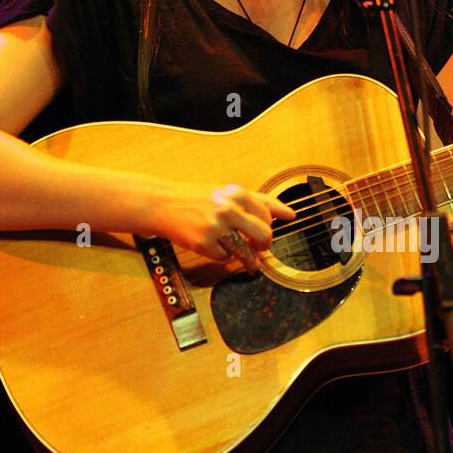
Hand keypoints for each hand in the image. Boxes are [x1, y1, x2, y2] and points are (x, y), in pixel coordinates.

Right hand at [150, 181, 296, 262]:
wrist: (162, 203)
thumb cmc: (196, 198)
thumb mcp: (226, 193)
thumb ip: (259, 201)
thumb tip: (290, 214)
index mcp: (237, 193)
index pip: (268, 212)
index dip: (270, 226)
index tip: (268, 234)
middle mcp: (229, 208)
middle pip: (264, 234)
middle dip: (264, 245)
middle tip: (259, 248)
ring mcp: (216, 226)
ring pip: (246, 251)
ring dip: (248, 259)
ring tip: (245, 259)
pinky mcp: (204, 243)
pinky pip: (225, 258)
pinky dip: (222, 256)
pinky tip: (214, 247)